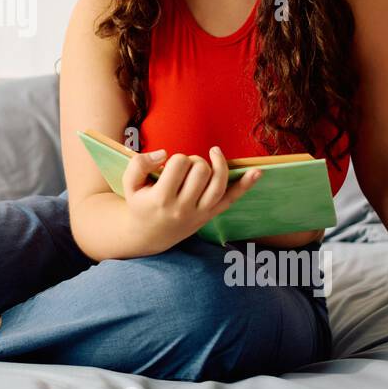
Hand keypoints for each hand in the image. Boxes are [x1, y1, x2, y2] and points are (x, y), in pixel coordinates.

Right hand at [122, 146, 261, 255]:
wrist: (148, 235)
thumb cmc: (140, 204)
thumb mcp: (130, 184)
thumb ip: (139, 163)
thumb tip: (164, 153)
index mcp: (162, 198)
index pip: (179, 163)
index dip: (176, 158)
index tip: (169, 166)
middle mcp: (183, 207)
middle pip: (201, 170)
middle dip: (195, 160)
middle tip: (185, 168)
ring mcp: (200, 213)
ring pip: (218, 182)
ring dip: (217, 164)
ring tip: (212, 155)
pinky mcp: (210, 215)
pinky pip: (231, 199)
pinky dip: (246, 185)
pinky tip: (258, 171)